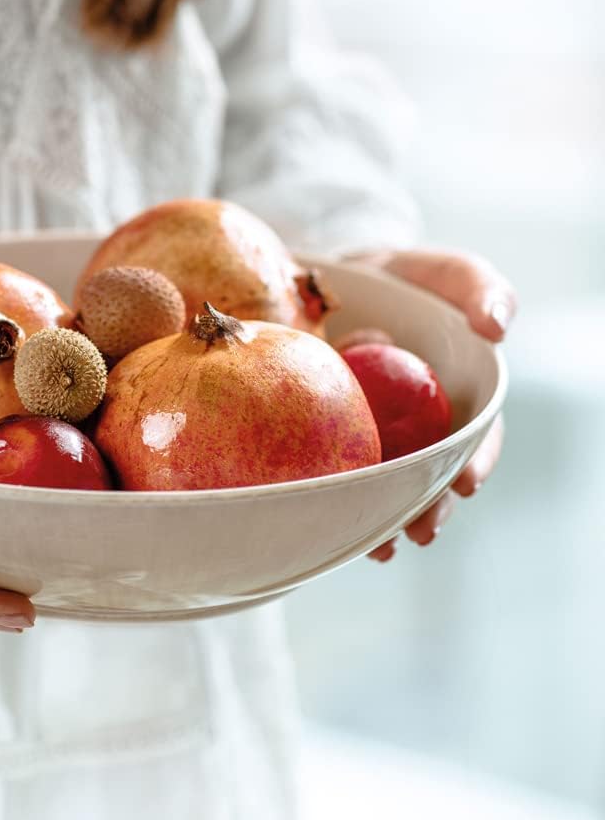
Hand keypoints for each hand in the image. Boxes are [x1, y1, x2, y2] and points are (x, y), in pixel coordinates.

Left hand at [341, 248, 516, 562]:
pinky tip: (324, 524)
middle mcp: (418, 425)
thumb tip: (498, 327)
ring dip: (384, 520)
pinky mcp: (324, 443)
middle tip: (420, 530)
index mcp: (453, 396)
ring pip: (383, 488)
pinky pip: (331, 478)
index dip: (476, 461)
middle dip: (430, 508)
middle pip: (429, 475)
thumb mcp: (436, 272)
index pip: (475, 437)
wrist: (321, 282)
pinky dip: (331, 503)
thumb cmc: (393, 279)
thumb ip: (474, 286)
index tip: (466, 483)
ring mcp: (371, 437)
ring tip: (379, 546)